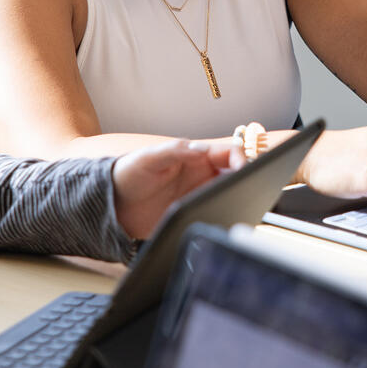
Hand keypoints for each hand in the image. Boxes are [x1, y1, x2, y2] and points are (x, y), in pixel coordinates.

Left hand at [112, 139, 244, 239]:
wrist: (114, 206)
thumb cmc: (128, 174)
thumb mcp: (148, 158)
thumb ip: (173, 151)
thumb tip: (201, 149)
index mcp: (193, 155)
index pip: (227, 152)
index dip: (241, 158)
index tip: (244, 170)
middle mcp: (200, 174)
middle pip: (234, 172)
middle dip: (247, 178)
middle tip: (253, 188)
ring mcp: (199, 194)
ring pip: (230, 193)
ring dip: (240, 196)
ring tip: (246, 203)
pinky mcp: (195, 214)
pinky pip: (218, 212)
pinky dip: (227, 214)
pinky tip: (229, 218)